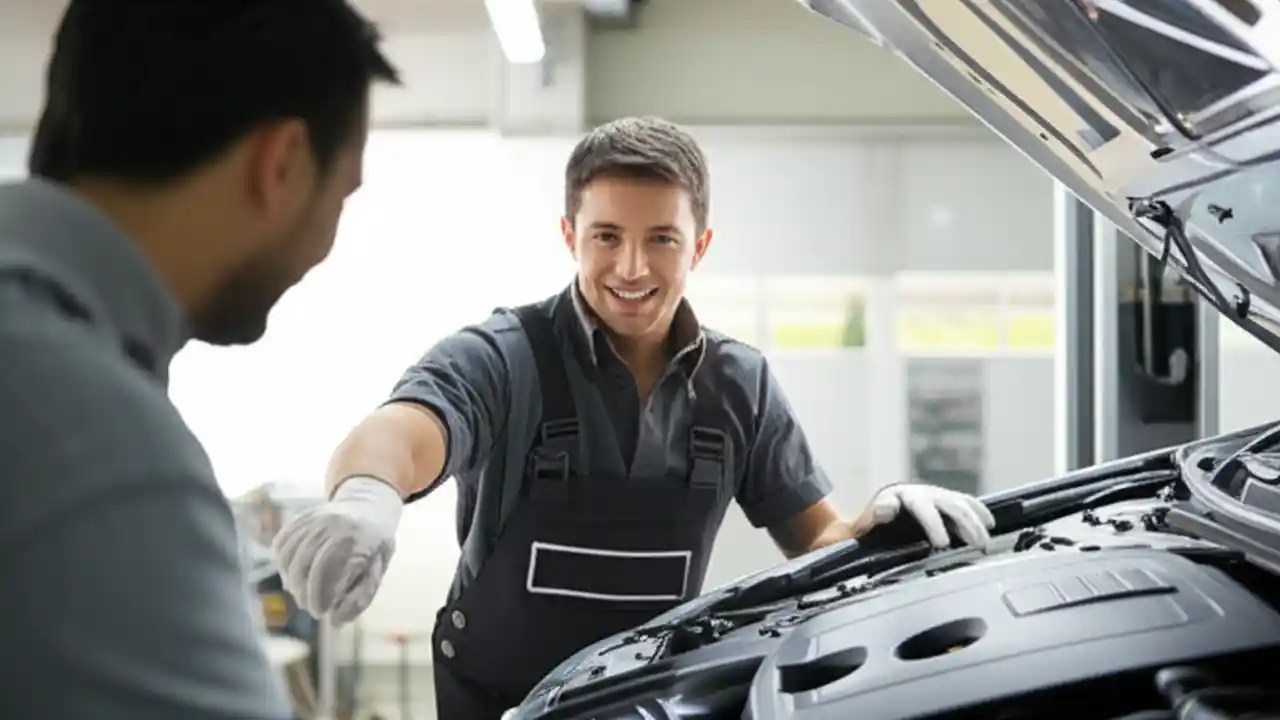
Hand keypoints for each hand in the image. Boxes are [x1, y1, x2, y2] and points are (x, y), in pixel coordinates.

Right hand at [272, 476, 403, 623]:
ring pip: (288, 554)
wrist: (370, 506)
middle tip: (311, 607)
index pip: (325, 569)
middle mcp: (331, 523)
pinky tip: (294, 576)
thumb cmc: (375, 545)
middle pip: (304, 563)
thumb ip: (360, 597)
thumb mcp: (377, 570)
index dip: (318, 596)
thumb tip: (334, 621)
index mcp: (356, 536)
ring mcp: (313, 517)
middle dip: (304, 592)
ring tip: (302, 594)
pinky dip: (283, 564)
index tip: (320, 613)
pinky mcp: (300, 518)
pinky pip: (281, 544)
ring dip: (291, 581)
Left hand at [860, 483, 994, 550]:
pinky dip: (980, 512)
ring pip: (961, 505)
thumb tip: (883, 510)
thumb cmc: (874, 521)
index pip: (922, 508)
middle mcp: (924, 493)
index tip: (943, 543)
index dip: (934, 525)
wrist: (880, 509)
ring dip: (976, 523)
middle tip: (975, 545)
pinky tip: (990, 523)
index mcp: (903, 497)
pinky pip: (967, 503)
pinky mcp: (947, 501)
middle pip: (950, 506)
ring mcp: (938, 496)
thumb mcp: (866, 521)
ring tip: (984, 543)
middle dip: (964, 525)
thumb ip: (873, 518)